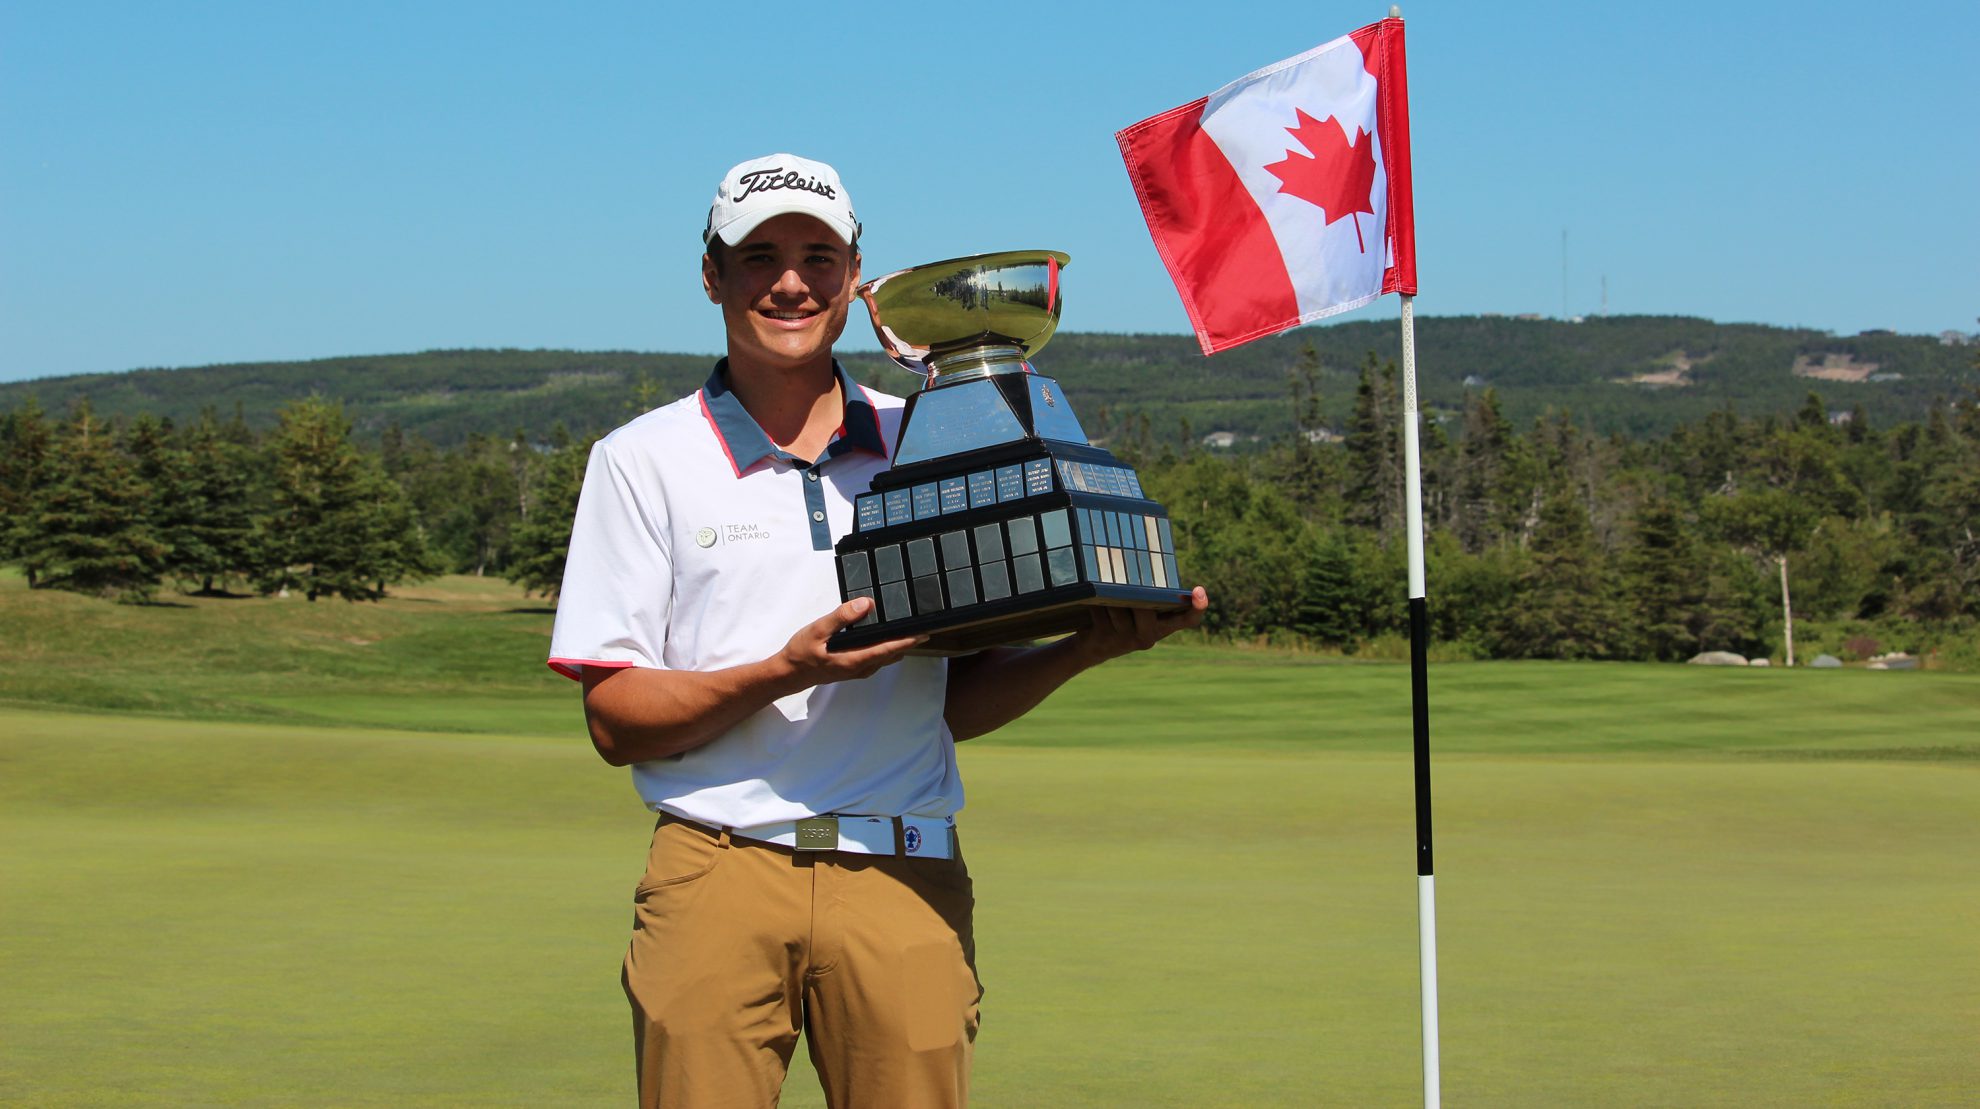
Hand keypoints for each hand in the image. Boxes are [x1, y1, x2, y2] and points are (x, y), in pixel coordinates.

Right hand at [778, 597, 924, 688]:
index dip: (907, 641)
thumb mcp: (818, 630)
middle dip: (907, 642)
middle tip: (923, 627)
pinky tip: (885, 638)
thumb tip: (866, 604)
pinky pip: (876, 659)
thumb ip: (842, 617)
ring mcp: (857, 670)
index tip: (924, 633)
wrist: (788, 673)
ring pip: (885, 658)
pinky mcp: (853, 668)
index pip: (888, 650)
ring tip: (910, 631)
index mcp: (854, 660)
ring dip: (898, 646)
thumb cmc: (800, 653)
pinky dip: (886, 649)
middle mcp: (860, 668)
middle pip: (891, 654)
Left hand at [1071, 586, 1207, 666]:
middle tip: (1124, 573)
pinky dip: (1093, 599)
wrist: (1094, 647)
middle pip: (1146, 608)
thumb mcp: (1138, 607)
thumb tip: (1137, 558)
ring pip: (1119, 606)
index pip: (1188, 620)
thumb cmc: (1121, 618)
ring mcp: (1126, 640)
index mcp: (1163, 626)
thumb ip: (1146, 592)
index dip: (1197, 607)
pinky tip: (1088, 598)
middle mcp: (1149, 637)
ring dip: (1108, 593)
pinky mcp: (1105, 639)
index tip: (1199, 591)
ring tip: (1101, 584)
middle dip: (1134, 591)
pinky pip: (1100, 609)